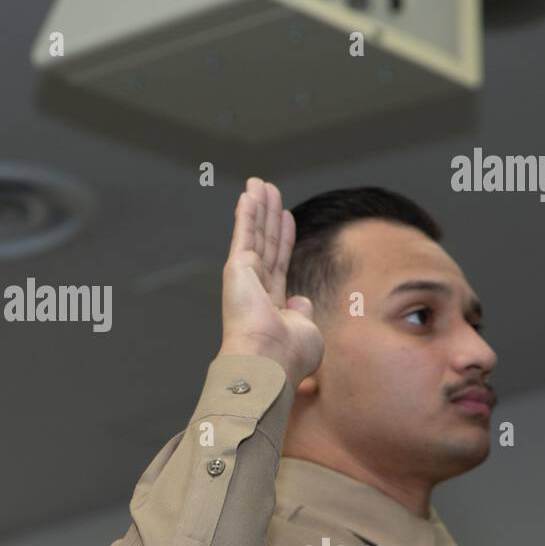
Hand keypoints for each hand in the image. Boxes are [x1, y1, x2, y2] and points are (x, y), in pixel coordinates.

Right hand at [218, 178, 323, 381]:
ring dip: (258, 207)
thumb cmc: (288, 357)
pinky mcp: (237, 269)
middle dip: (268, 216)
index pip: (279, 263)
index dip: (284, 239)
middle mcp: (256, 289)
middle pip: (266, 243)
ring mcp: (245, 278)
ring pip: (255, 234)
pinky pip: (244, 234)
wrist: (268, 362)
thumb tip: (300, 300)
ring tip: (260, 183)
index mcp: (271, 305)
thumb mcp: (307, 331)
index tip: (286, 218)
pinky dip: (246, 213)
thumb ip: (303, 312)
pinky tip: (249, 194)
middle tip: (268, 190)